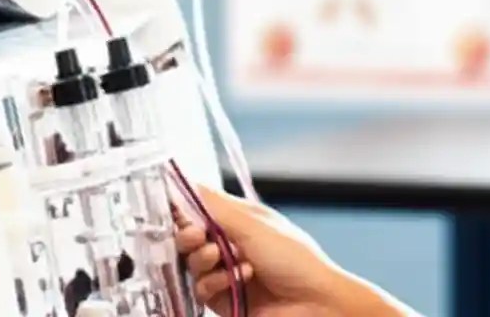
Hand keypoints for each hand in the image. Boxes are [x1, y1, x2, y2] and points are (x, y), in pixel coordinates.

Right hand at [175, 186, 413, 316]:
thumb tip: (187, 184)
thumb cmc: (296, 258)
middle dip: (189, 235)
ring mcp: (226, 270)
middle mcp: (231, 242)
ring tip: (222, 259)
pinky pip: (202, 289)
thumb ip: (216, 208)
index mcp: (240, 218)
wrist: (313, 304)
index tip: (176, 211)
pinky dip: (215, 283)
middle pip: (190, 236)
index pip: (201, 207)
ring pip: (193, 263)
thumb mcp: (253, 226)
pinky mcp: (223, 297)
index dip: (184, 208)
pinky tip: (236, 280)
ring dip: (205, 260)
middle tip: (197, 236)